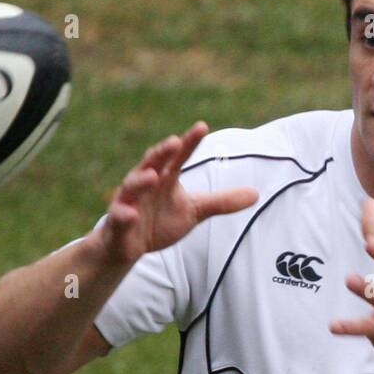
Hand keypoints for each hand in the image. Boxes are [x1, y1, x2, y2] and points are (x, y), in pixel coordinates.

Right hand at [98, 121, 257, 264]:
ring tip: (153, 176)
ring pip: (132, 186)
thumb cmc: (160, 221)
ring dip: (141, 180)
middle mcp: (145, 184)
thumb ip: (221, 201)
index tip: (202, 127)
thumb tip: (256, 193)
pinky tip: (132, 213)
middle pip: (152, 163)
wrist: (130, 246)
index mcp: (165, 178)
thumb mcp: (194, 211)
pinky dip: (124, 214)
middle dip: (161, 153)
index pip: (179, 157)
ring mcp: (129, 201)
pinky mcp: (118, 221)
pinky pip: (119, 216)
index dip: (189, 142)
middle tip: (174, 142)